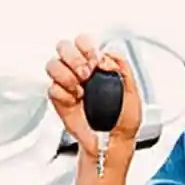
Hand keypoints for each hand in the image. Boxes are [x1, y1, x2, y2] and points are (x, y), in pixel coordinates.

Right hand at [46, 34, 141, 157]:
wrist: (112, 142)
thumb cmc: (123, 120)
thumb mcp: (133, 91)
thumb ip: (123, 68)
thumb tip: (108, 55)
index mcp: (97, 65)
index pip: (84, 42)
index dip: (87, 47)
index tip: (96, 61)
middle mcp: (80, 72)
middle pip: (64, 47)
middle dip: (75, 58)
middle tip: (86, 74)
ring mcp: (68, 85)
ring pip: (53, 65)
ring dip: (66, 75)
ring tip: (80, 89)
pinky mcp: (59, 100)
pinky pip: (51, 89)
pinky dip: (63, 94)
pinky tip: (74, 101)